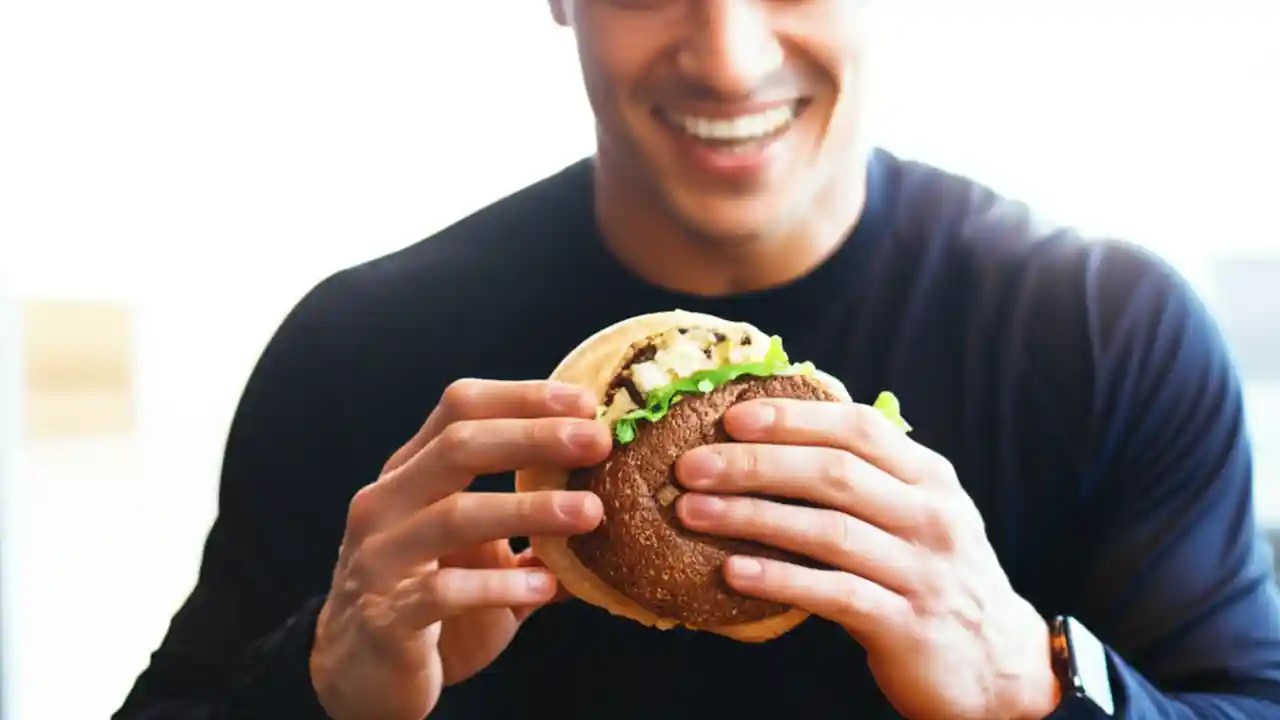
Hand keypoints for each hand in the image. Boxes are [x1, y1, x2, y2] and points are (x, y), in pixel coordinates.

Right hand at [310, 379, 611, 719]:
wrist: (363, 679)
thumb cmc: (430, 603)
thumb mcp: (479, 555)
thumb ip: (531, 529)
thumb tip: (610, 502)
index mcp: (410, 473)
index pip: (462, 408)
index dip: (524, 397)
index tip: (587, 402)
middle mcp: (387, 503)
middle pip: (459, 446)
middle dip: (535, 437)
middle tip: (598, 442)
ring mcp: (380, 557)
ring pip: (455, 516)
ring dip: (530, 510)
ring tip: (591, 513)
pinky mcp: (386, 616)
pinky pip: (444, 592)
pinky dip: (499, 586)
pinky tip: (547, 587)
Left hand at [673, 399, 1060, 719]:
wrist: (999, 664)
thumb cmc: (933, 574)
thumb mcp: (916, 511)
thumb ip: (866, 471)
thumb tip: (785, 418)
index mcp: (929, 477)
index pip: (857, 428)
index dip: (793, 418)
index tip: (731, 416)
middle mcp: (930, 515)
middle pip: (833, 473)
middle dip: (753, 464)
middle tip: (690, 466)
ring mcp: (922, 570)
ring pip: (827, 530)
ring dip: (751, 517)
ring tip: (692, 512)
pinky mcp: (907, 624)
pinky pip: (835, 594)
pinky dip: (780, 579)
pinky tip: (733, 572)